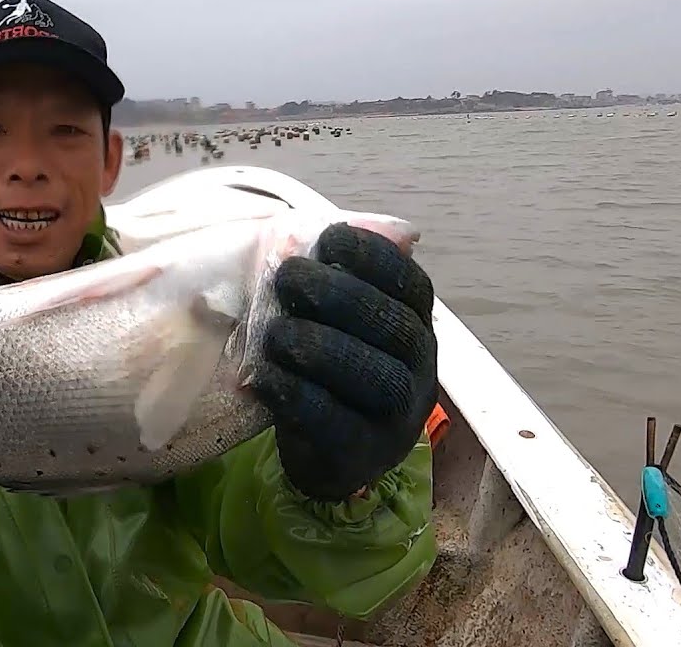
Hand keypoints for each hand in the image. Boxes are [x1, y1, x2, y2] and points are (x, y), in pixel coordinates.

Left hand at [248, 223, 437, 501]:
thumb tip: (365, 227)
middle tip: (286, 278)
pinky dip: (292, 394)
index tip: (328, 239)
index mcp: (415, 324)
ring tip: (275, 333)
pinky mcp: (361, 453)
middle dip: (336, 294)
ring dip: (316, 346)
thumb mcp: (335, 314)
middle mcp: (419, 368)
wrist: (323, 452)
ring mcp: (396, 416)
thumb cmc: (327, 367)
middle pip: (390, 324)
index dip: (372, 255)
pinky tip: (262, 376)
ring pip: (370, 375)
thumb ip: (343, 269)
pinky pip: (332, 421)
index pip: (410, 282)